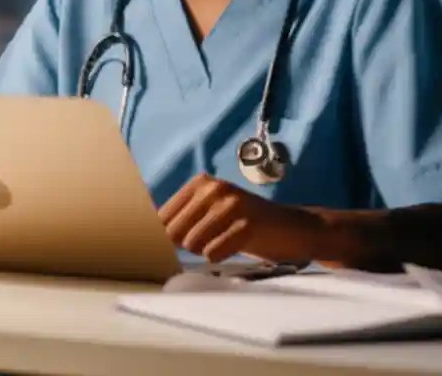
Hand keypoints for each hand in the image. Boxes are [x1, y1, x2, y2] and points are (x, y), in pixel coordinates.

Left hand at [158, 173, 323, 263]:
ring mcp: (231, 203)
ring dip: (206, 252)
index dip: (164, 239)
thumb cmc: (246, 226)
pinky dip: (220, 257)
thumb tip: (147, 240)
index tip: (173, 248)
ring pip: (191, 243)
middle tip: (212, 244)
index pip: (160, 217)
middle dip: (187, 247)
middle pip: (173, 232)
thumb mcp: (211, 215)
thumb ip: (181, 221)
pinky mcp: (247, 223)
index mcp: (199, 183)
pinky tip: (236, 248)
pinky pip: (213, 252)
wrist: (294, 228)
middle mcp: (213, 188)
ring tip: (225, 243)